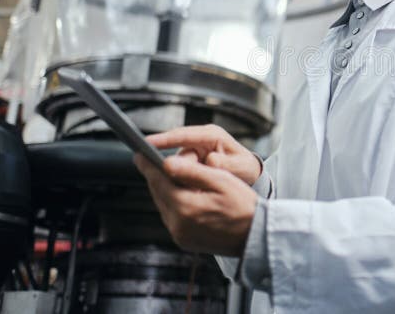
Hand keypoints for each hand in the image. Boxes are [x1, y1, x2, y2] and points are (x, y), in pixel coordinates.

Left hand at [133, 153, 257, 256]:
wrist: (255, 236)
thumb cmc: (243, 206)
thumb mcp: (221, 180)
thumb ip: (192, 171)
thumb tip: (167, 163)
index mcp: (186, 207)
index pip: (159, 181)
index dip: (148, 166)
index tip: (140, 154)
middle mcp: (178, 224)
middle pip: (158, 193)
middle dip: (160, 177)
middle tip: (164, 163)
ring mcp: (179, 234)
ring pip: (164, 205)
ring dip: (168, 190)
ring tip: (180, 179)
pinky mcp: (183, 240)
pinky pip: (172, 217)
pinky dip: (175, 204)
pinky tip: (188, 196)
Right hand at [146, 124, 262, 184]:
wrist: (248, 174)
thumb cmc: (245, 167)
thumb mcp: (241, 166)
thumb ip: (226, 164)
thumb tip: (211, 161)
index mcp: (211, 135)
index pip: (183, 135)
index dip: (165, 139)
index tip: (148, 143)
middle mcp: (199, 141)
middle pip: (177, 155)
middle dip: (177, 170)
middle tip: (188, 184)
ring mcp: (193, 152)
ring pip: (176, 166)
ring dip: (181, 178)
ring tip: (196, 189)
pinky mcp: (189, 162)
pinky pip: (179, 171)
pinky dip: (181, 180)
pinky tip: (189, 190)